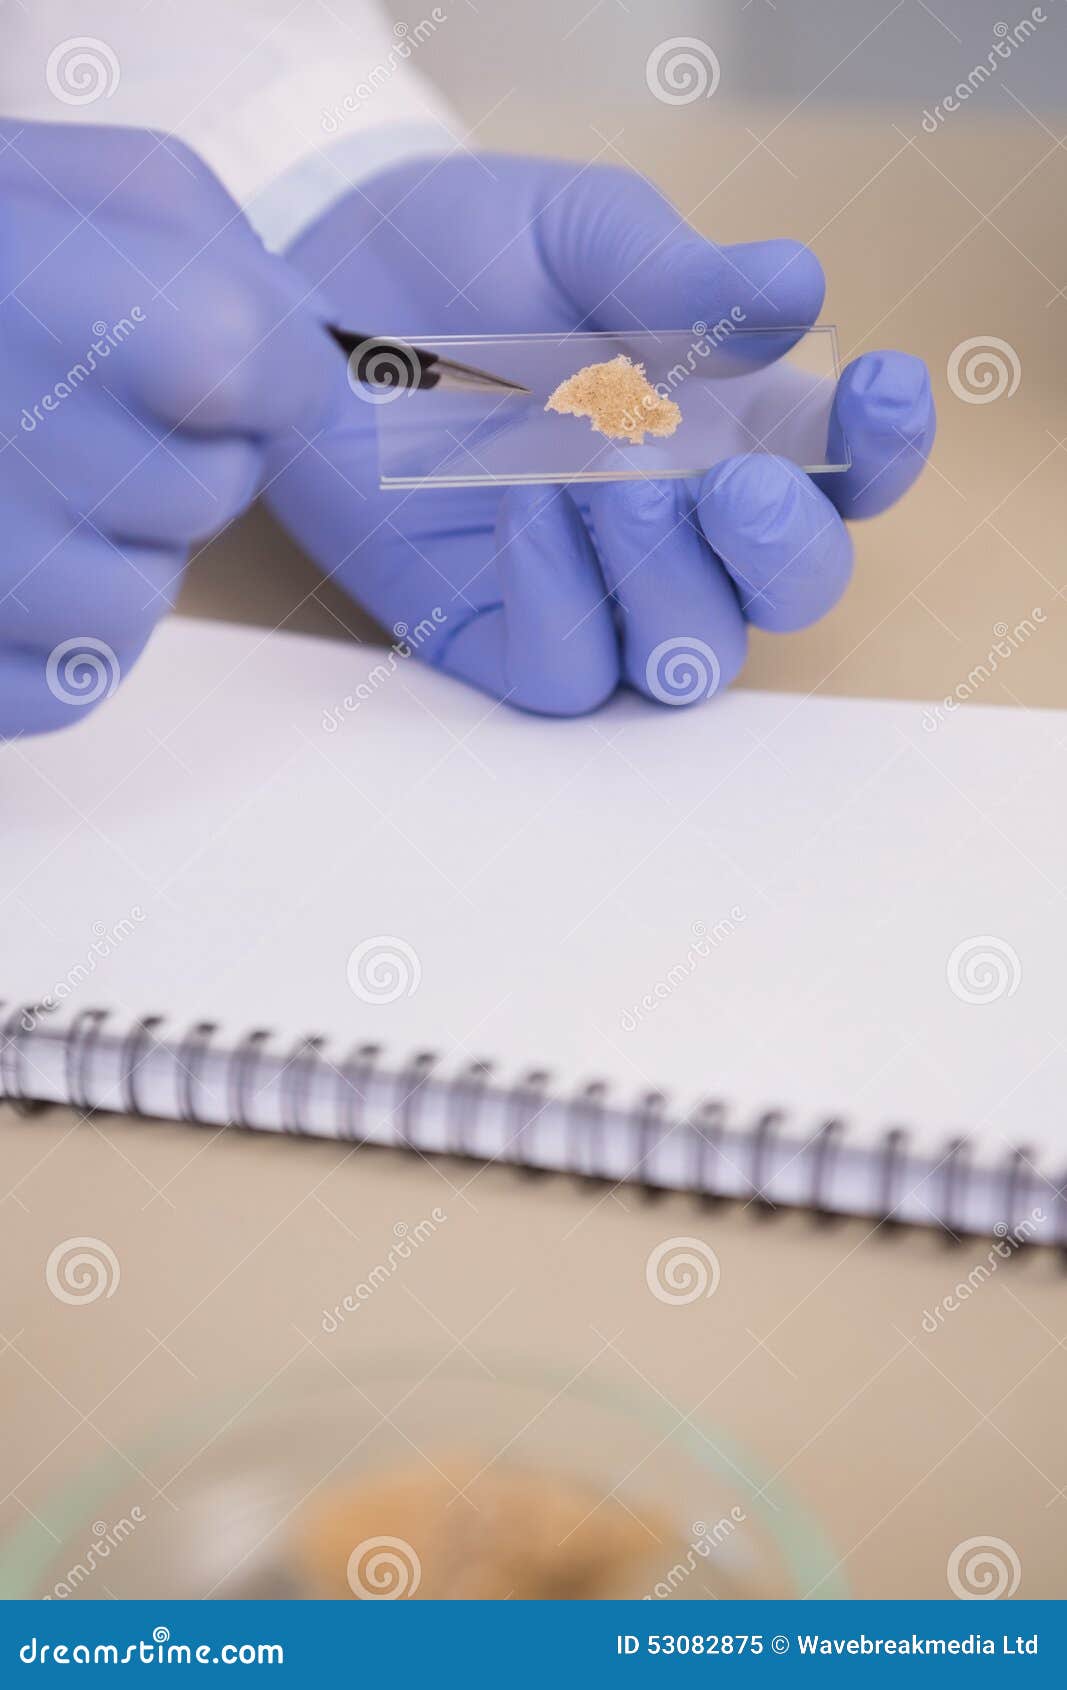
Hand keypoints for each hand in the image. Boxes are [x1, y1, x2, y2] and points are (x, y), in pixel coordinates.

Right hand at [0, 121, 335, 736]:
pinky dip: (48, 639)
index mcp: (17, 288)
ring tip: (10, 484)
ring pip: (140, 600)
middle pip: (209, 491)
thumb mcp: (44, 183)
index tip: (252, 368)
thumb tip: (323, 348)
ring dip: (109, 552)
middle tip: (67, 407)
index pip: (243, 358)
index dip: (275, 371)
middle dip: (179, 456)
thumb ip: (198, 236)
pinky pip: (71, 687)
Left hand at [265, 154, 934, 714]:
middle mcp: (683, 526)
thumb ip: (679, 273)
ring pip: (691, 654)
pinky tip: (519, 510)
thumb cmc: (470, 257)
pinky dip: (562, 604)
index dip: (885, 454)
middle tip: (733, 480)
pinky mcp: (500, 634)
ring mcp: (597, 590)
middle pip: (791, 592)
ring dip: (668, 577)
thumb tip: (796, 289)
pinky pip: (569, 673)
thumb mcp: (580, 233)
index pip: (851, 475)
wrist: (320, 288)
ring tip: (604, 475)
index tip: (877, 391)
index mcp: (737, 427)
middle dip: (783, 548)